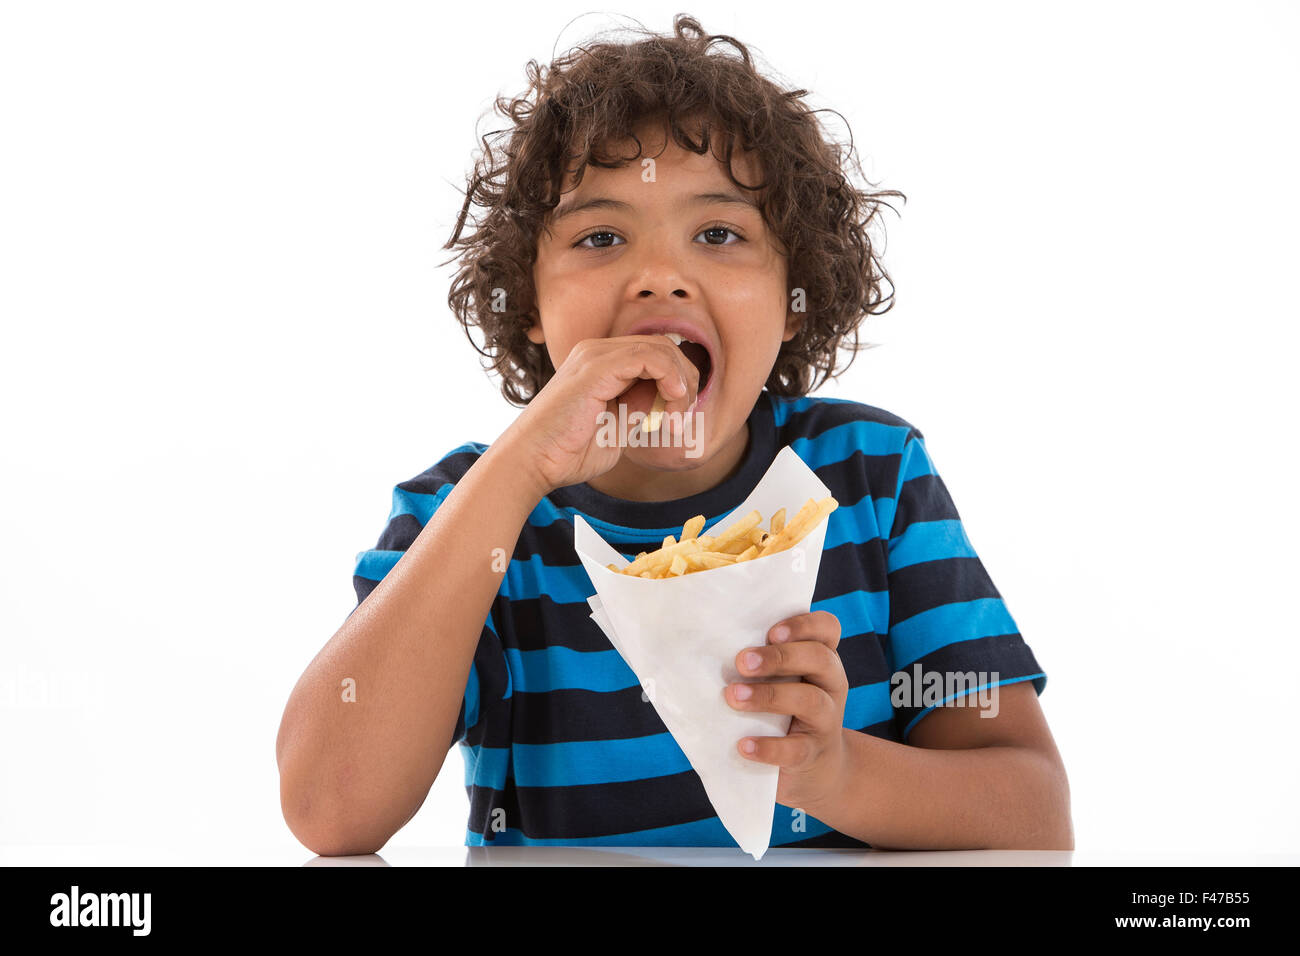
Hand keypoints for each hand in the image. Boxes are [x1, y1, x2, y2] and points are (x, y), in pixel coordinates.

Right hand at [497, 335, 700, 494]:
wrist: (532, 462)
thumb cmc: (567, 452)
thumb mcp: (618, 427)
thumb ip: (639, 408)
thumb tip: (667, 399)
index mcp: (600, 364)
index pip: (655, 356)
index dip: (678, 382)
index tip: (680, 419)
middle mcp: (597, 352)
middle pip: (662, 347)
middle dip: (685, 380)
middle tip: (683, 418)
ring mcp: (595, 356)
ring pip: (660, 349)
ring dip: (681, 382)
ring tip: (677, 417)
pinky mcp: (596, 367)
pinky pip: (648, 356)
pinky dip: (669, 376)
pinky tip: (672, 400)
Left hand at [725, 610, 847, 814]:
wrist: (813, 771)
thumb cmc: (785, 714)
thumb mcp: (782, 683)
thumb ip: (760, 664)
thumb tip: (705, 648)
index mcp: (821, 660)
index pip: (827, 628)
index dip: (803, 625)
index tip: (771, 632)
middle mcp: (830, 685)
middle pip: (819, 658)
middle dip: (779, 657)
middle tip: (742, 662)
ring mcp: (827, 721)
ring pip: (810, 700)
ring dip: (769, 696)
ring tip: (733, 697)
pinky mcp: (813, 754)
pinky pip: (796, 749)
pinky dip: (769, 747)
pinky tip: (743, 745)